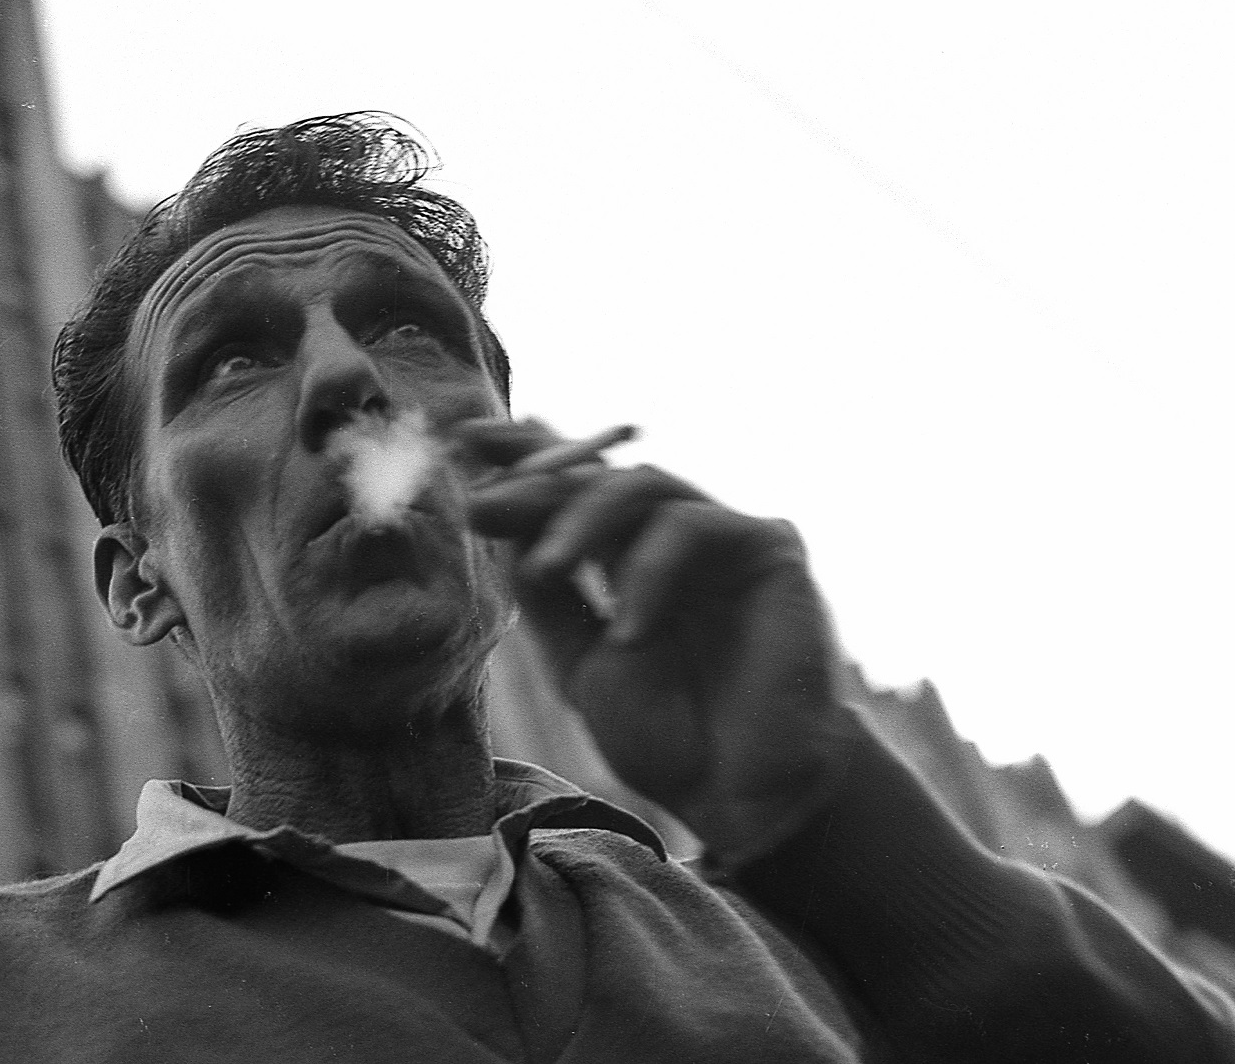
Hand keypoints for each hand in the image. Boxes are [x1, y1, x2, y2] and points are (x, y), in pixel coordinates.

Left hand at [457, 419, 851, 863]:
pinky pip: (693, 525)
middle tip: (486, 501)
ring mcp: (724, 538)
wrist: (741, 795)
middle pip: (604, 471)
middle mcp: (677, 537)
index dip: (526, 453)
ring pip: (643, 484)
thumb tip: (492, 509)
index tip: (464, 439)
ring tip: (546, 569)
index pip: (577, 486)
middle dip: (537, 478)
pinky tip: (630, 629)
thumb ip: (544, 591)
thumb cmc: (669, 736)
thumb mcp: (579, 661)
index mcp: (630, 558)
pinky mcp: (770, 547)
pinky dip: (648, 570)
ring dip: (582, 519)